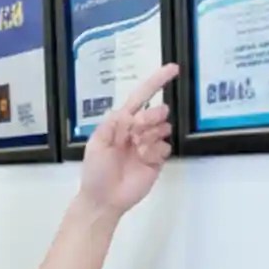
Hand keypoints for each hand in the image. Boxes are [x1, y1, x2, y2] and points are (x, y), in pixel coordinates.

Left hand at [78, 63, 180, 215]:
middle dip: (151, 117)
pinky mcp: (157, 160)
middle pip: (154, 112)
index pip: (140, 98)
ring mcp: (148, 145)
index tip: (173, 69)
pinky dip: (155, 152)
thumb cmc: (95, 171)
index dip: (156, 82)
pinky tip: (144, 161)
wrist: (104, 200)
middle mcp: (136, 131)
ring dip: (152, 136)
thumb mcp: (97, 144)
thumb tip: (130, 113)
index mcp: (120, 123)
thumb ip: (112, 125)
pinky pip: (165, 147)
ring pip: (162, 129)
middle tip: (139, 132)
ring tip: (138, 149)